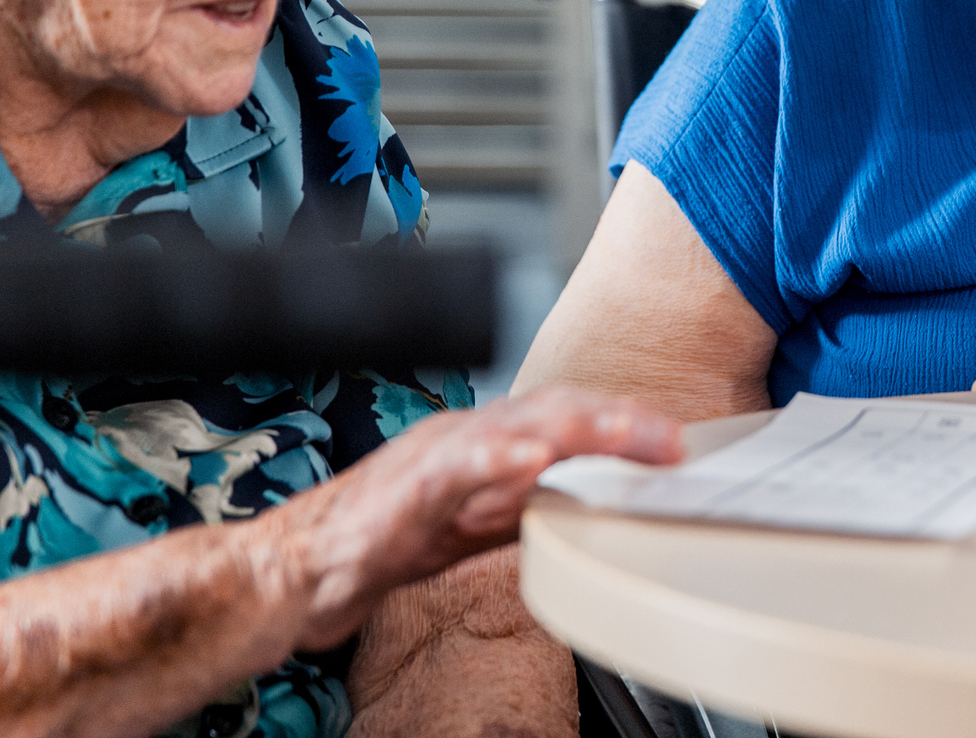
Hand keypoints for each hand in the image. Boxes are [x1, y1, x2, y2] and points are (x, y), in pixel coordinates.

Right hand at [260, 387, 681, 650]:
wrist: (304, 568)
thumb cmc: (384, 540)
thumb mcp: (478, 521)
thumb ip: (530, 502)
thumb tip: (592, 499)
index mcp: (484, 438)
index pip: (564, 416)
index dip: (620, 423)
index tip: (670, 441)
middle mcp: (464, 433)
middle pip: (551, 408)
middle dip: (616, 418)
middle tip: (670, 439)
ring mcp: (434, 453)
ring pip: (513, 423)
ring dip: (575, 425)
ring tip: (623, 433)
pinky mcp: (405, 487)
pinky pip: (455, 465)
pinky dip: (496, 458)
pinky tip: (530, 460)